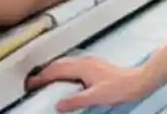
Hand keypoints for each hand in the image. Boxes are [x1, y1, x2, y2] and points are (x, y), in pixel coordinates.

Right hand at [26, 56, 154, 111]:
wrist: (136, 82)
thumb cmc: (120, 87)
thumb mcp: (95, 97)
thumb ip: (75, 100)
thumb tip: (58, 104)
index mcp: (81, 67)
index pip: (55, 70)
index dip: (41, 77)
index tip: (30, 84)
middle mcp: (84, 61)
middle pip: (57, 64)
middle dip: (43, 72)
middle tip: (33, 82)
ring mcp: (89, 62)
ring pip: (65, 63)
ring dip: (52, 69)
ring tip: (44, 79)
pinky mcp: (94, 66)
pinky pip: (72, 64)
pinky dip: (62, 70)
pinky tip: (65, 77)